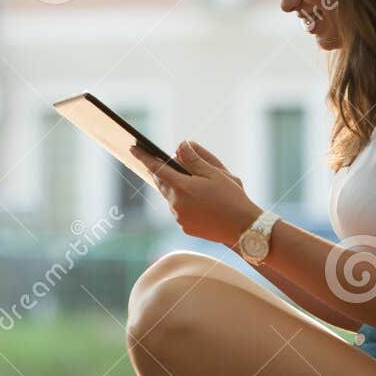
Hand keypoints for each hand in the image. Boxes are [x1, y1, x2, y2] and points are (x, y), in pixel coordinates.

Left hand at [135, 140, 261, 246]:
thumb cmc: (232, 197)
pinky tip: (193, 198)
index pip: (157, 167)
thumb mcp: (215, 173)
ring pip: (170, 197)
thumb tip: (179, 146)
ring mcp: (179, 217)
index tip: (133, 148)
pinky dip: (182, 201)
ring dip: (172, 187)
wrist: (243, 228)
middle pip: (162, 183)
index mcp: (182, 186)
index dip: (144, 157)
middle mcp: (176, 203)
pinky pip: (179, 210)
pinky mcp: (185, 227)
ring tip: (177, 178)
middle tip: (153, 160)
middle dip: (158, 171)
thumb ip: (194, 159)